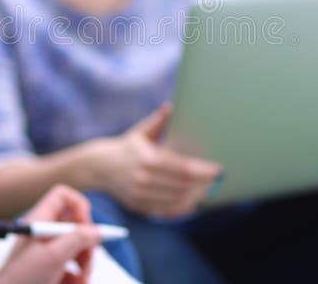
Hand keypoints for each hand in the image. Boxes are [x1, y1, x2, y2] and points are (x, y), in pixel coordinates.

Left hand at [0, 185, 99, 283]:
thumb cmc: (21, 279)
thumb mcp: (53, 257)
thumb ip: (78, 239)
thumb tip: (98, 231)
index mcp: (40, 221)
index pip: (63, 196)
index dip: (79, 207)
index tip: (86, 228)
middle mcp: (44, 232)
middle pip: (75, 225)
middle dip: (86, 245)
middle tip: (88, 260)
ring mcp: (46, 251)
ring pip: (77, 249)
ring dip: (84, 266)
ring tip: (80, 281)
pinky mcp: (49, 268)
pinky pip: (71, 267)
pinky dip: (76, 277)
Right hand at [98, 103, 220, 217]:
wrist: (99, 167)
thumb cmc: (127, 147)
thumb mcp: (141, 131)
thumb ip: (158, 120)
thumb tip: (170, 106)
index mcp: (147, 158)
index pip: (181, 167)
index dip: (202, 170)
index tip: (217, 169)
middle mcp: (143, 178)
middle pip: (182, 186)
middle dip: (203, 184)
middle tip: (218, 181)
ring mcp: (141, 195)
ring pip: (176, 201)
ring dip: (196, 197)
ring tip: (210, 191)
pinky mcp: (139, 206)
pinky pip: (166, 211)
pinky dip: (182, 209)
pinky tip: (193, 202)